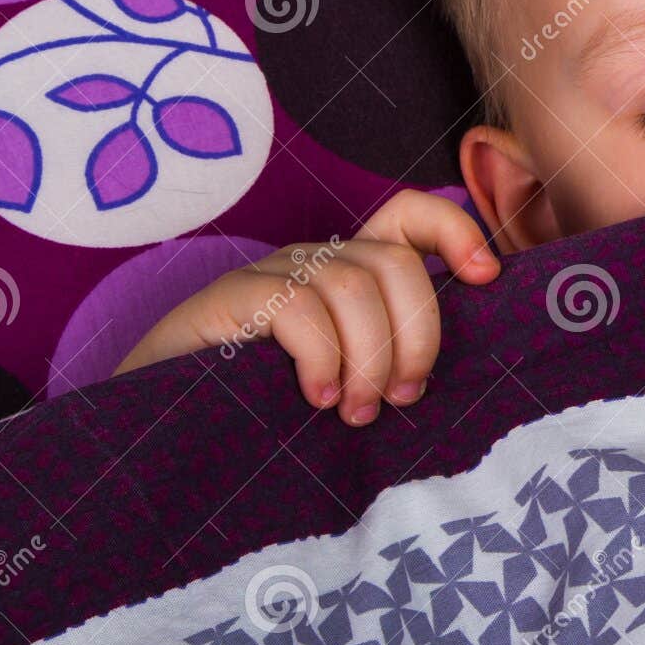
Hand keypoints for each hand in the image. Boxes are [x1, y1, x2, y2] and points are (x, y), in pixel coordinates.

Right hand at [114, 190, 499, 424]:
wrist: (157, 428)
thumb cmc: (265, 411)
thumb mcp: (345, 384)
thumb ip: (388, 367)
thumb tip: (440, 381)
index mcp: (350, 273)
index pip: (409, 216)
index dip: (454, 233)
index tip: (486, 278)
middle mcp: (314, 261)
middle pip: (396, 264)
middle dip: (416, 335)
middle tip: (402, 397)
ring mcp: (271, 274)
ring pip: (353, 287)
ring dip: (368, 358)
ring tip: (355, 412)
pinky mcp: (228, 297)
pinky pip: (298, 309)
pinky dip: (320, 358)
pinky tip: (314, 397)